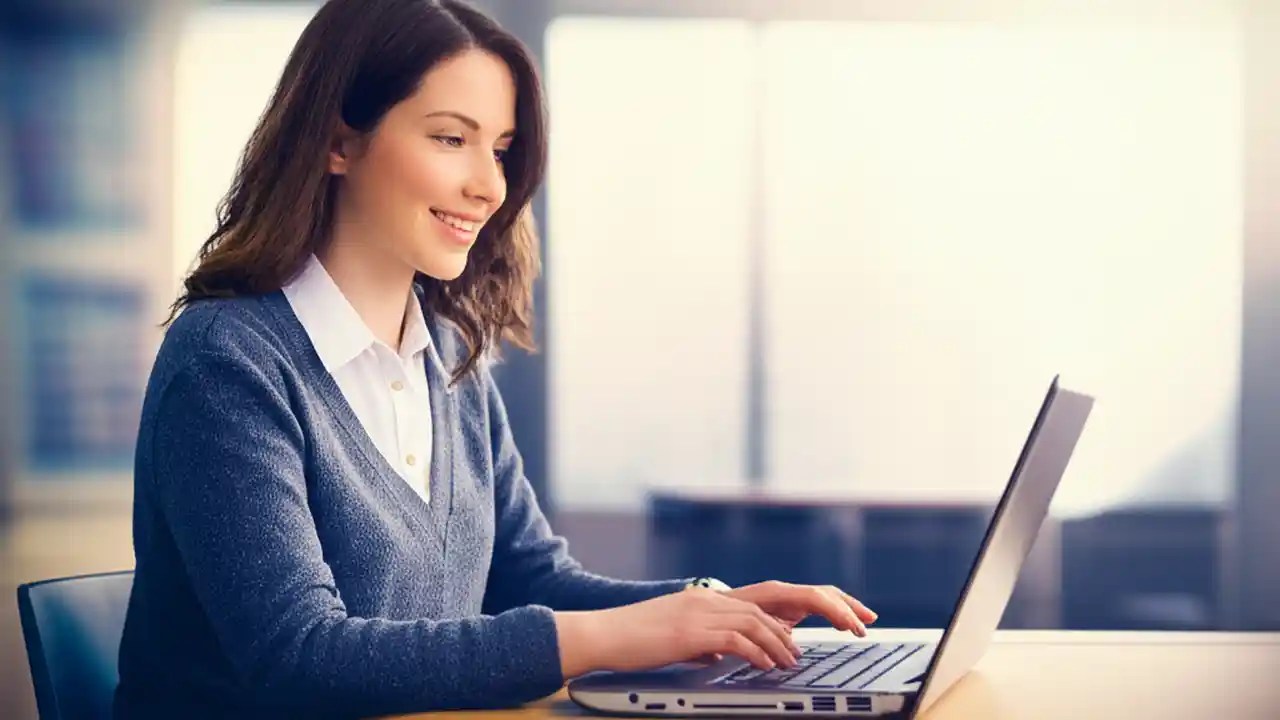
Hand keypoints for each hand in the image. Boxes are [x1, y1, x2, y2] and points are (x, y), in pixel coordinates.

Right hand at [554, 587, 801, 677]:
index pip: (750, 603)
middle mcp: (704, 600)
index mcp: (701, 598)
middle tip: (796, 655)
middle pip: (758, 610)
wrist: (603, 633)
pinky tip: (764, 665)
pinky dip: (755, 652)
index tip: (789, 639)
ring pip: (753, 621)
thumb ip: (699, 640)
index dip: (775, 620)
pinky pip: (735, 639)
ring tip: (787, 663)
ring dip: (776, 644)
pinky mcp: (691, 632)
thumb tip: (716, 654)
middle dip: (783, 633)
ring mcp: (698, 613)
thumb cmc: (633, 638)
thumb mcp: (673, 635)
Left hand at [724, 581, 877, 636]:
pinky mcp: (786, 605)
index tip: (851, 626)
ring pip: (824, 597)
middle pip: (825, 594)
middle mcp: (783, 591)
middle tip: (865, 626)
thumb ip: (758, 632)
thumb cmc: (720, 617)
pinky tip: (844, 623)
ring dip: (846, 609)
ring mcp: (786, 597)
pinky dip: (834, 611)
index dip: (835, 611)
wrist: (704, 608)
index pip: (814, 597)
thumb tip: (778, 648)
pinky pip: (817, 604)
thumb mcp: (737, 625)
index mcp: (774, 593)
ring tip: (864, 623)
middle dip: (848, 608)